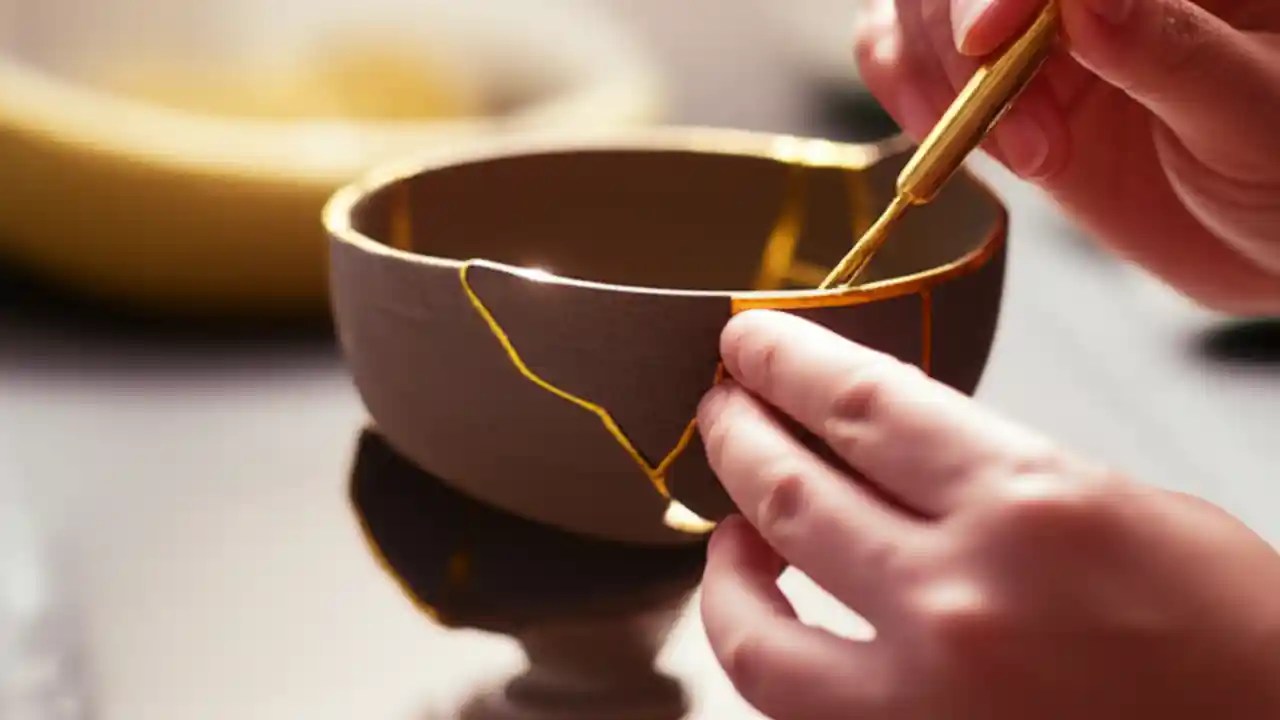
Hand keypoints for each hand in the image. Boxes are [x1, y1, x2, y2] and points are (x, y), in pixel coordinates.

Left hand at [696, 310, 1279, 718]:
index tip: (748, 339)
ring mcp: (923, 700)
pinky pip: (789, 702)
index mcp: (1031, 505)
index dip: (785, 360)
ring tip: (725, 517)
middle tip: (720, 406)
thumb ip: (998, 476)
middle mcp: (962, 599)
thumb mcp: (1127, 510)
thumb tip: (896, 452)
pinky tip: (762, 612)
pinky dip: (758, 644)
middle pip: (789, 488)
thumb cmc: (1234, 646)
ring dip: (723, 550)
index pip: (860, 401)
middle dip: (738, 433)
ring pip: (754, 620)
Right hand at [853, 0, 1279, 313]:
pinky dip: (903, 91)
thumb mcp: (1252, 114)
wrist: (1257, 238)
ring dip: (941, 83)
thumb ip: (1169, 49)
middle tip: (1034, 140)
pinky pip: (899, 49)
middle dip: (965, 44)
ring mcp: (1034, 22)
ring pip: (915, 4)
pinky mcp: (991, 73)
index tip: (986, 38)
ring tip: (1032, 159)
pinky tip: (952, 139)